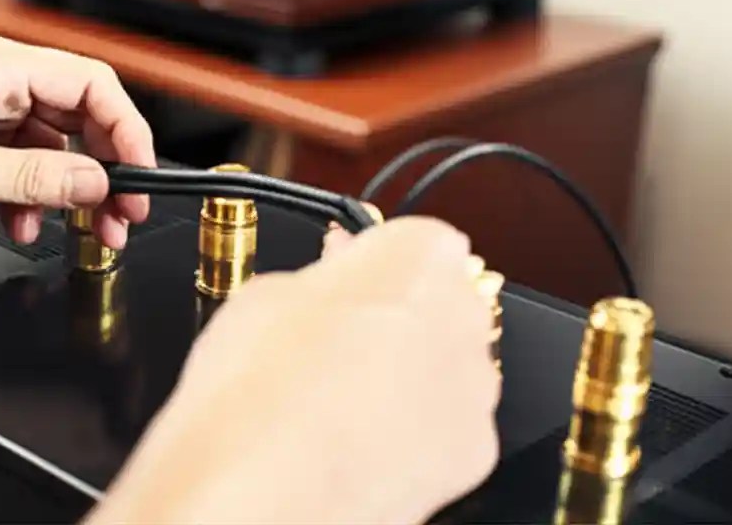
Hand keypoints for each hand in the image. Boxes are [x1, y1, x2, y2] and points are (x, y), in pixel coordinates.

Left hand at [0, 35, 155, 247]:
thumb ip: (32, 177)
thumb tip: (93, 181)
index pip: (93, 87)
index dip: (126, 133)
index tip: (139, 177)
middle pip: (79, 117)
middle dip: (102, 170)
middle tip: (120, 216)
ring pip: (52, 144)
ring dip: (66, 190)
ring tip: (80, 230)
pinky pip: (19, 161)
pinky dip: (29, 195)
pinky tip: (21, 225)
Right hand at [91, 217, 499, 523]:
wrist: (261, 494)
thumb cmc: (257, 391)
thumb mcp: (266, 293)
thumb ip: (325, 275)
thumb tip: (334, 278)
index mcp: (420, 257)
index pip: (414, 238)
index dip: (371, 259)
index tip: (344, 275)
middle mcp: (462, 317)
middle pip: (438, 302)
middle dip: (396, 316)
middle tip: (335, 338)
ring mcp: (474, 391)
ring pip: (445, 367)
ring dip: (407, 375)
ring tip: (336, 400)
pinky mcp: (473, 455)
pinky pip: (446, 427)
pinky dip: (414, 432)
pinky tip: (357, 440)